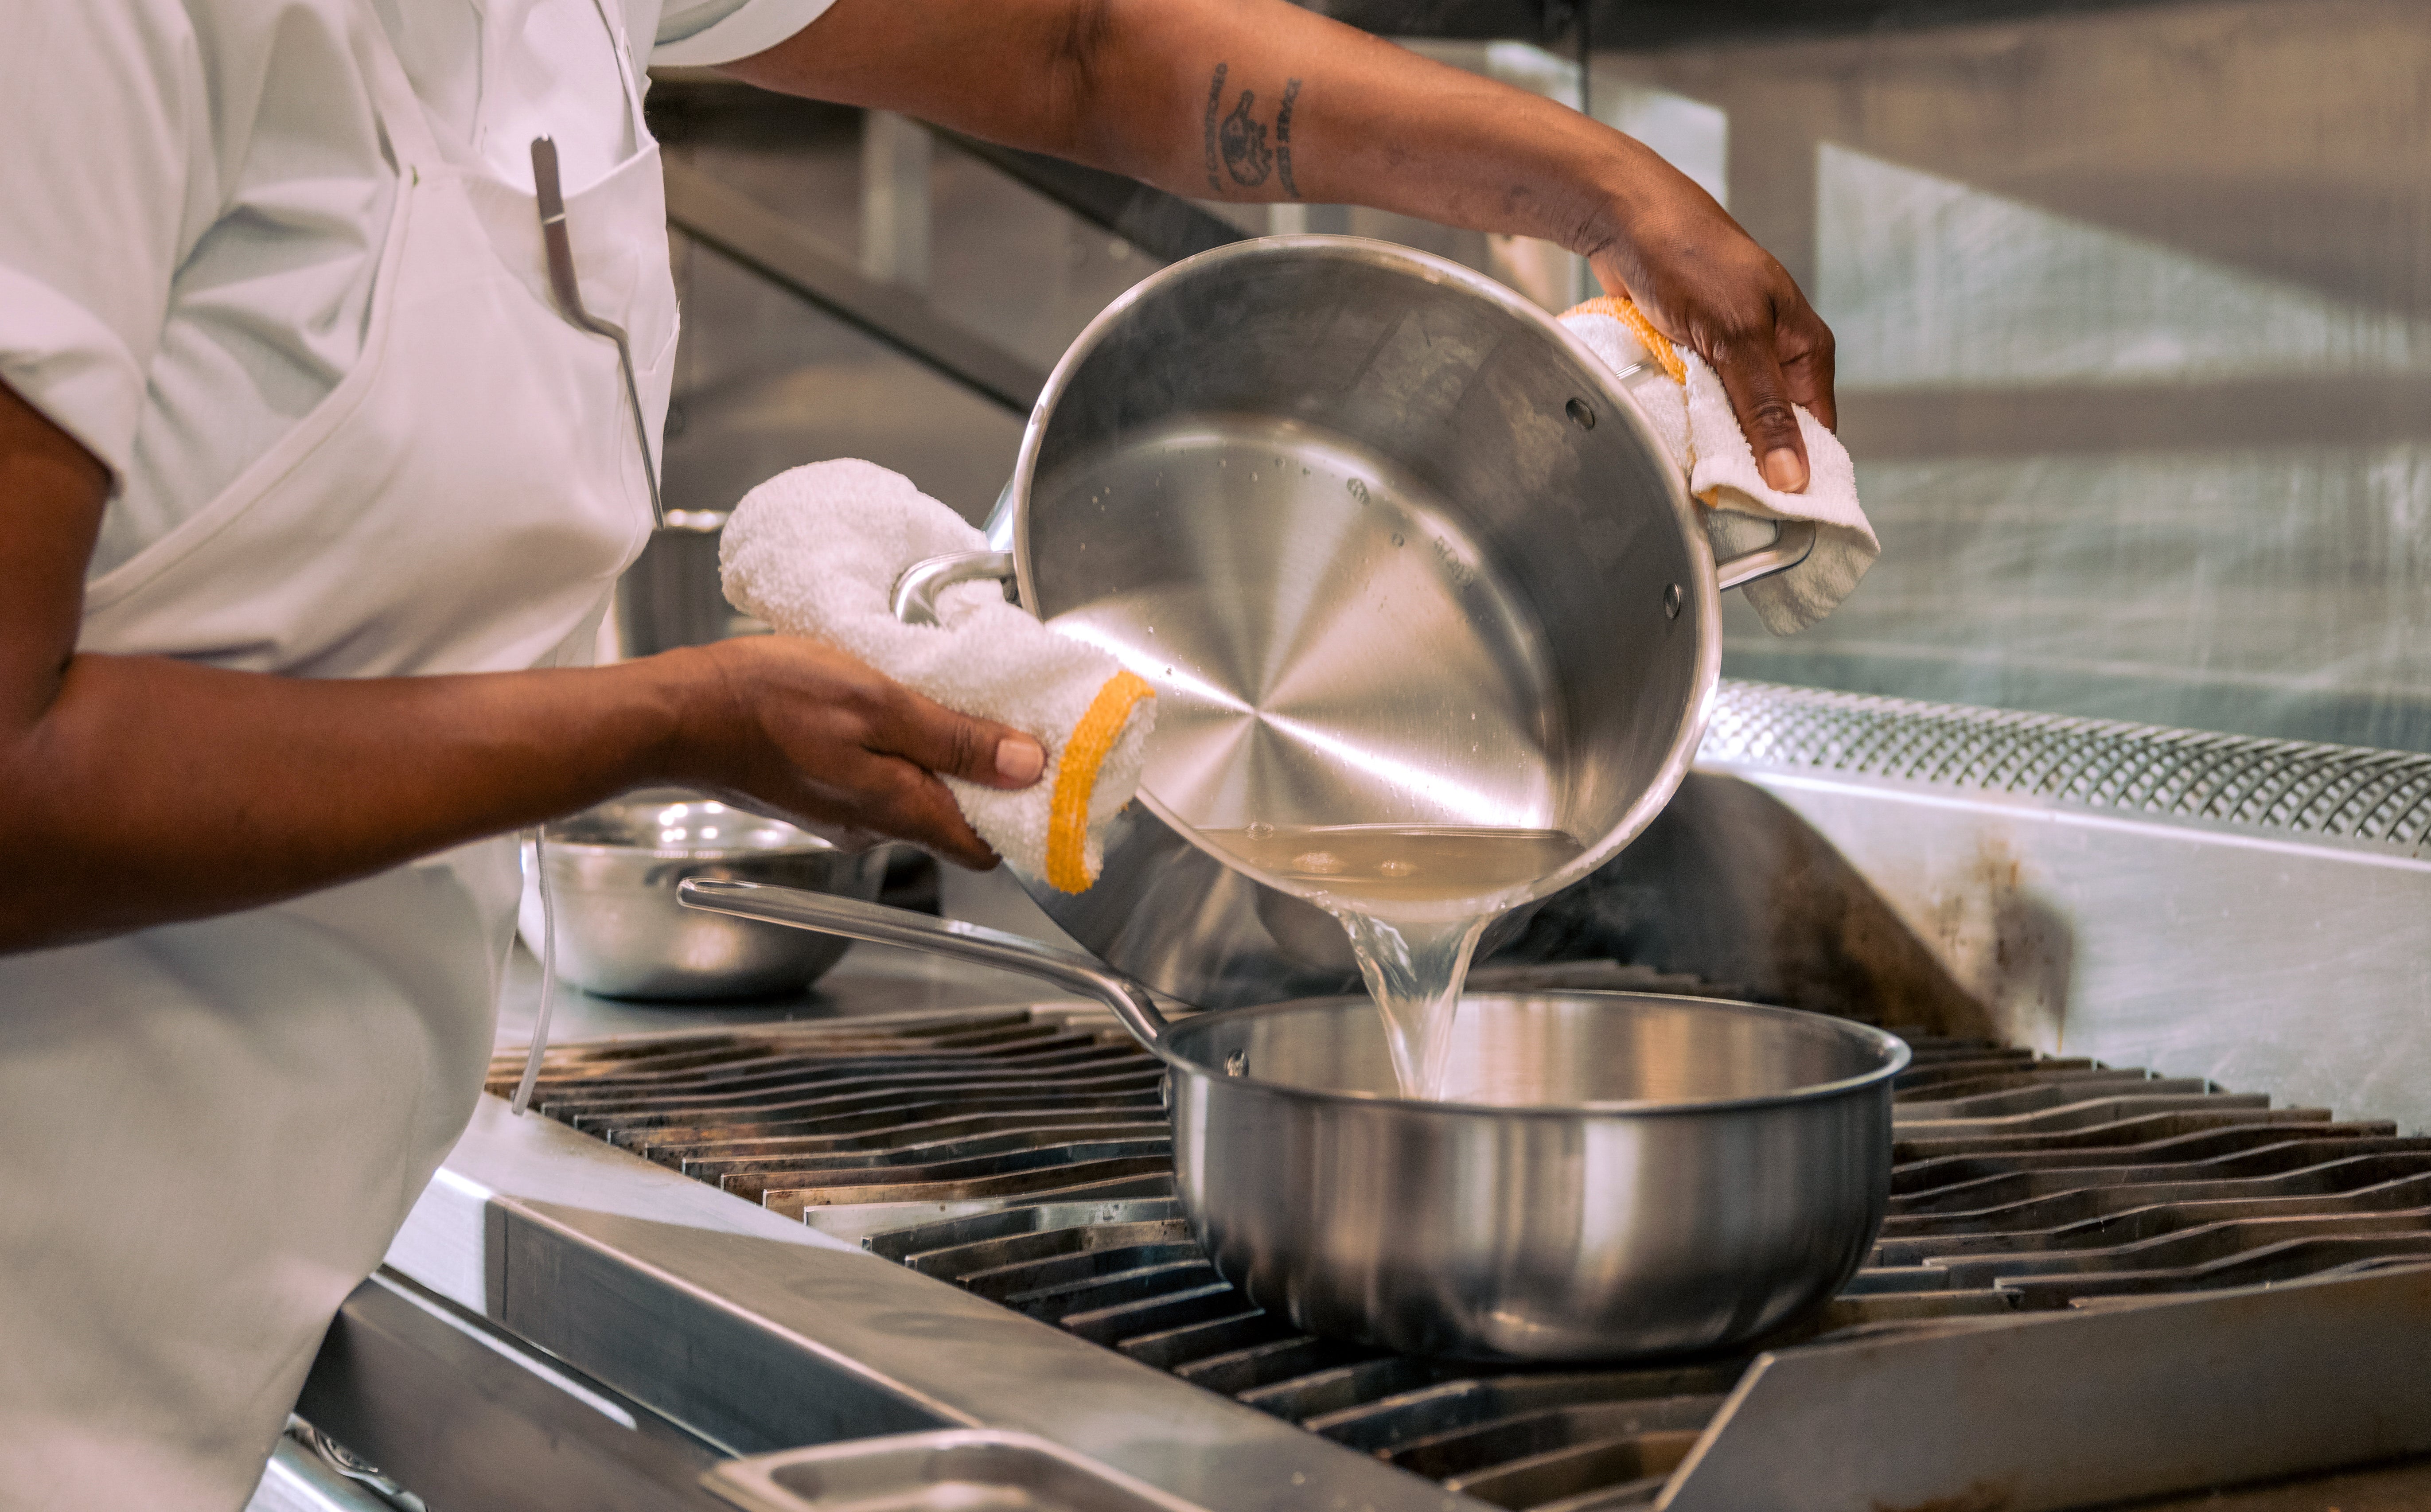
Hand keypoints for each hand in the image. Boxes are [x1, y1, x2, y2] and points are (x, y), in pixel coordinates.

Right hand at [668, 636, 1044, 867]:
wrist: (680, 712)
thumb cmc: (767, 700)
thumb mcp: (880, 702)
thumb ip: (955, 739)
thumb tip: (1027, 766)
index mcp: (898, 811)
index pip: (986, 848)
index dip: (1021, 815)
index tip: (1043, 769)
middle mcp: (873, 828)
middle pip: (954, 819)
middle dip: (981, 775)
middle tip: (993, 714)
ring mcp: (843, 815)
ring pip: (915, 795)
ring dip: (934, 754)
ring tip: (932, 699)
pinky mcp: (818, 794)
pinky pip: (878, 780)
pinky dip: (894, 749)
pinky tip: (882, 707)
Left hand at [1580, 154, 1835, 493]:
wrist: (1626, 218)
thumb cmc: (1690, 259)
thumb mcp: (1737, 339)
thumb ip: (1764, 409)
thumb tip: (1793, 478)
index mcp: (1805, 348)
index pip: (1816, 432)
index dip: (1795, 473)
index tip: (1767, 511)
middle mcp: (1776, 355)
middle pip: (1772, 432)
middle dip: (1748, 461)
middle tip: (1720, 492)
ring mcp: (1734, 357)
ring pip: (1731, 422)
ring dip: (1711, 443)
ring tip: (1693, 466)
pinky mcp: (1695, 358)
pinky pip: (1697, 406)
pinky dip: (1685, 421)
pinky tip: (1671, 436)